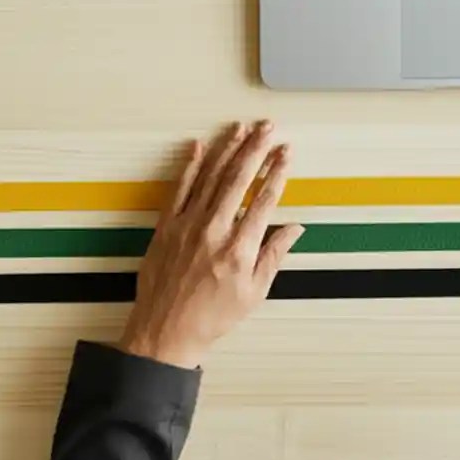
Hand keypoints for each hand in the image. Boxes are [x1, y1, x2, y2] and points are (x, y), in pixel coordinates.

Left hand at [119, 120, 304, 368]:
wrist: (165, 332)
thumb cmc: (211, 317)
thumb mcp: (254, 293)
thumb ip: (274, 256)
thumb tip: (294, 228)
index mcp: (240, 249)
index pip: (264, 199)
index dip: (277, 172)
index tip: (286, 153)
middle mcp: (214, 231)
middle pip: (239, 179)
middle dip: (256, 149)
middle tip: (268, 128)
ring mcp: (187, 226)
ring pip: (211, 177)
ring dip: (227, 149)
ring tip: (241, 128)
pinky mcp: (166, 227)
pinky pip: (179, 188)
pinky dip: (190, 166)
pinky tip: (199, 146)